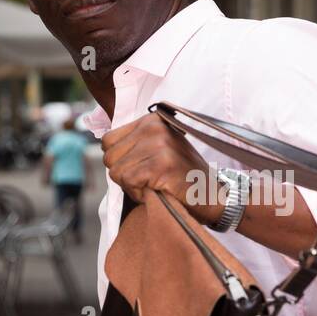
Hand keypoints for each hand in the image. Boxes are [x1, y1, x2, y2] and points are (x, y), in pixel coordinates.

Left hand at [101, 113, 220, 222]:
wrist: (212, 194)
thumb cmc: (182, 176)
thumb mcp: (158, 149)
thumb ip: (134, 144)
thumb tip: (104, 150)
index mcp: (151, 121)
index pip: (108, 141)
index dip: (119, 160)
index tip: (141, 167)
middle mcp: (153, 127)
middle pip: (109, 157)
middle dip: (124, 174)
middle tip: (149, 179)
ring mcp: (158, 144)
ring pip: (116, 171)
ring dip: (132, 186)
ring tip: (155, 184)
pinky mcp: (160, 164)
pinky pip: (128, 182)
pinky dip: (139, 193)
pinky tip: (158, 190)